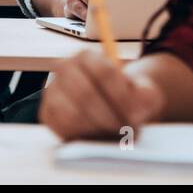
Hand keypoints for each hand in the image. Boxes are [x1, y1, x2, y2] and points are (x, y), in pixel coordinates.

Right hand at [40, 50, 163, 139]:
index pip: (104, 73)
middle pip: (85, 94)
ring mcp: (52, 90)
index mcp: (86, 55)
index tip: (136, 114)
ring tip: (113, 134)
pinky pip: (62, 127)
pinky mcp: (48, 113)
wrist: (112, 106)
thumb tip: (135, 110)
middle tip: (124, 130)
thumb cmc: (128, 98)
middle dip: (109, 117)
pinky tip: (97, 137)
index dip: (121, 97)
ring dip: (96, 128)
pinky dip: (82, 135)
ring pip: (72, 113)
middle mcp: (64, 67)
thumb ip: (145, 97)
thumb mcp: (144, 93)